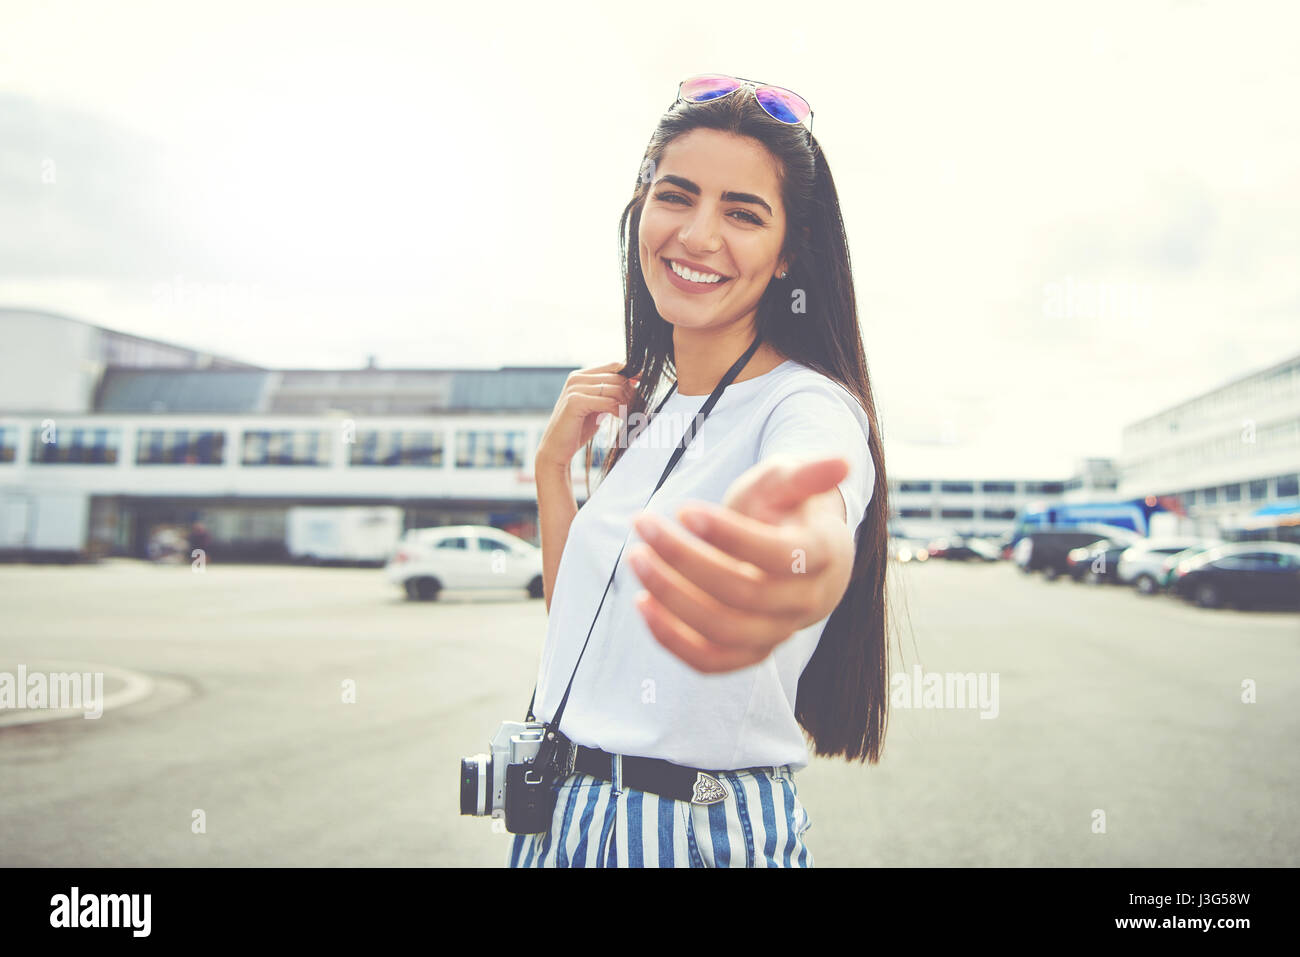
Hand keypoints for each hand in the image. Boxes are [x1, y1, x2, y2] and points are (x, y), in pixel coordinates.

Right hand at [535, 361, 639, 470]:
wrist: (557, 450)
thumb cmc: (578, 429)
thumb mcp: (596, 407)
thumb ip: (609, 394)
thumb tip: (635, 382)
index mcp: (580, 376)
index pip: (614, 366)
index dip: (632, 373)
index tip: (645, 385)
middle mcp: (576, 378)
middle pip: (617, 378)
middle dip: (632, 394)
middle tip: (640, 410)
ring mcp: (574, 388)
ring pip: (615, 389)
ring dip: (628, 404)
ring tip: (632, 418)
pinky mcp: (575, 402)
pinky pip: (608, 402)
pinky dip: (620, 412)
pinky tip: (622, 421)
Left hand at [627, 454, 855, 672]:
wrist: (797, 553)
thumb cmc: (788, 509)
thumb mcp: (791, 483)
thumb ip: (807, 474)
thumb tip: (842, 464)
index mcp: (824, 556)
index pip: (779, 556)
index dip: (730, 536)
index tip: (684, 509)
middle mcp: (806, 601)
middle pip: (745, 594)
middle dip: (685, 559)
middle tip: (643, 524)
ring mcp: (779, 633)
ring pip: (724, 631)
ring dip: (672, 598)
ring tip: (636, 558)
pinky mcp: (751, 652)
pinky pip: (711, 661)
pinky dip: (672, 639)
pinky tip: (641, 604)